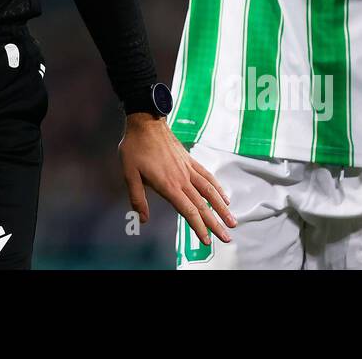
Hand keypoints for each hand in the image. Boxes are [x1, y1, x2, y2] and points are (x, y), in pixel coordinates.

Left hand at [119, 114, 235, 245]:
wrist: (146, 122)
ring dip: (222, 208)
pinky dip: (218, 188)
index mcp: (168, 185)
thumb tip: (143, 219)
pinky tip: (225, 197)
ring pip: (210, 191)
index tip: (207, 241)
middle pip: (202, 205)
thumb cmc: (135, 148)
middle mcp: (183, 179)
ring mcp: (189, 169)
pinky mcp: (190, 160)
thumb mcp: (129, 173)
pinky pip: (208, 176)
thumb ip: (137, 197)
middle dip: (215, 224)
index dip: (198, 227)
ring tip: (232, 221)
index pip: (188, 210)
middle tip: (226, 238)